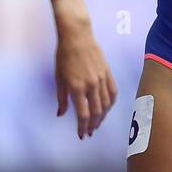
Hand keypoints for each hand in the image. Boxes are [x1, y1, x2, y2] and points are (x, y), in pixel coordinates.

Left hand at [53, 19, 117, 139]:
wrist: (77, 36)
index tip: (82, 135)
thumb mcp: (58, 78)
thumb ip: (61, 98)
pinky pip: (113, 92)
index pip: (82, 115)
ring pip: (106, 104)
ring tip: (97, 122)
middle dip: (93, 125)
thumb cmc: (64, 56)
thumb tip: (61, 114)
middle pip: (96, 112)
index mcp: (76, 88)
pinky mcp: (107, 72)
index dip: (82, 127)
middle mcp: (91, 85)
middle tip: (90, 132)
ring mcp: (101, 79)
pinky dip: (111, 103)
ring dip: (102, 116)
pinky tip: (107, 108)